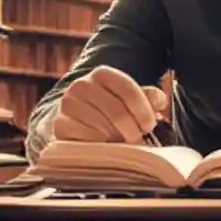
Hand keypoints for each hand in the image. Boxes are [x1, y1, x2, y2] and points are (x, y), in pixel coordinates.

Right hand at [53, 65, 167, 143]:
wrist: (74, 117)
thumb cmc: (107, 108)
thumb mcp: (128, 98)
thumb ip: (147, 97)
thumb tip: (160, 100)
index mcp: (102, 74)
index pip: (128, 89)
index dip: (143, 111)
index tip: (149, 125)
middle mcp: (82, 85)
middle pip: (116, 111)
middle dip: (132, 130)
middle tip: (138, 139)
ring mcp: (68, 104)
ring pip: (102, 127)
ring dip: (117, 140)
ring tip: (123, 143)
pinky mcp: (60, 125)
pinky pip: (86, 139)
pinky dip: (100, 146)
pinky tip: (106, 146)